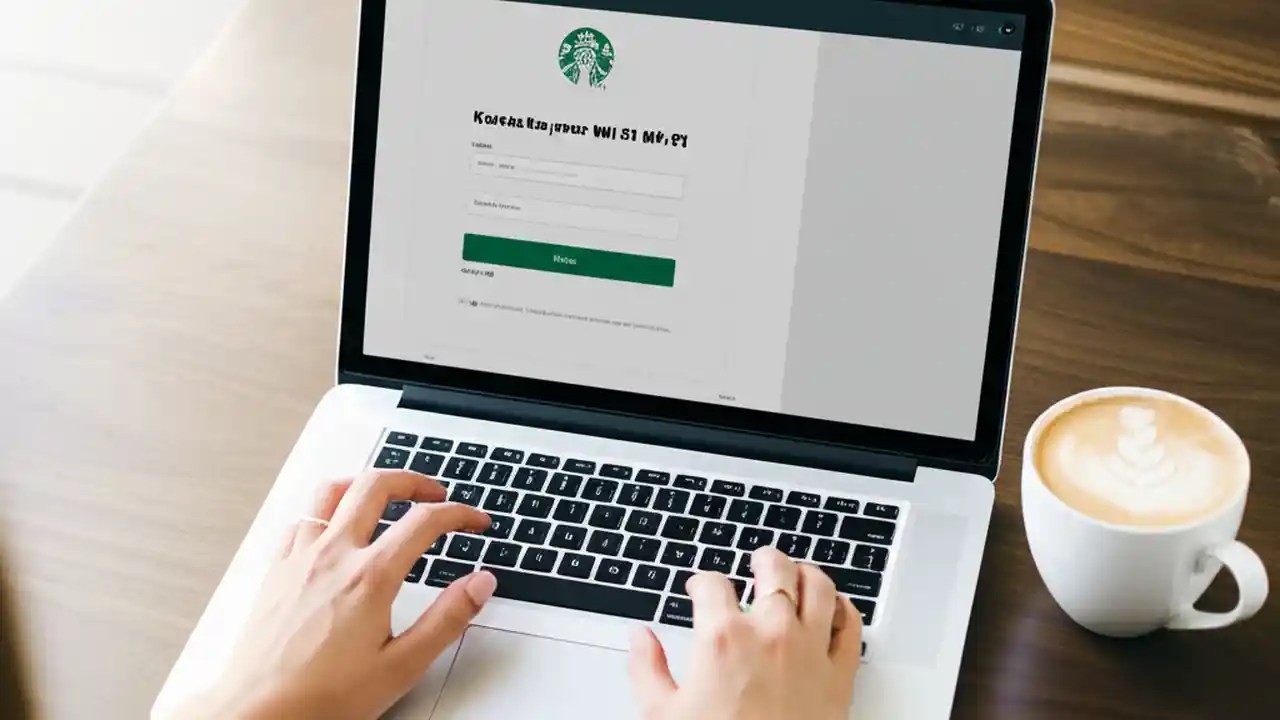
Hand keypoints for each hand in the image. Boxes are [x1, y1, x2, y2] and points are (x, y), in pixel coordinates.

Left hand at [173, 470, 494, 719]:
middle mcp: (333, 556)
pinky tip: (333, 527)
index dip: (460, 514)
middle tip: (434, 493)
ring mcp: (299, 558)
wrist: (258, 714)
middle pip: (377, 485)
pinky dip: (324, 511)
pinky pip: (300, 520)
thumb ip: (447, 619)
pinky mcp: (276, 570)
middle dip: (414, 480)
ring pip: (332, 491)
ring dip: (364, 483)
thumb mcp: (401, 666)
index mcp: (370, 578)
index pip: (425, 521)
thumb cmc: (322, 698)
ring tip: (385, 493)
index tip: (475, 521)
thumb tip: (479, 584)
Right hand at [629, 547, 861, 719]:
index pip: (712, 583)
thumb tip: (641, 639)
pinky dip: (842, 608)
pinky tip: (832, 607)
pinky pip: (850, 625)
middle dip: (762, 559)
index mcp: (723, 639)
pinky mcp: (839, 674)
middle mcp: (770, 634)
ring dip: (804, 573)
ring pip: (817, 586)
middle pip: (773, 569)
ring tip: (796, 572)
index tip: (700, 589)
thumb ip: (647, 669)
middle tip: (757, 561)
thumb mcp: (662, 714)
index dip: (702, 581)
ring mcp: (809, 651)